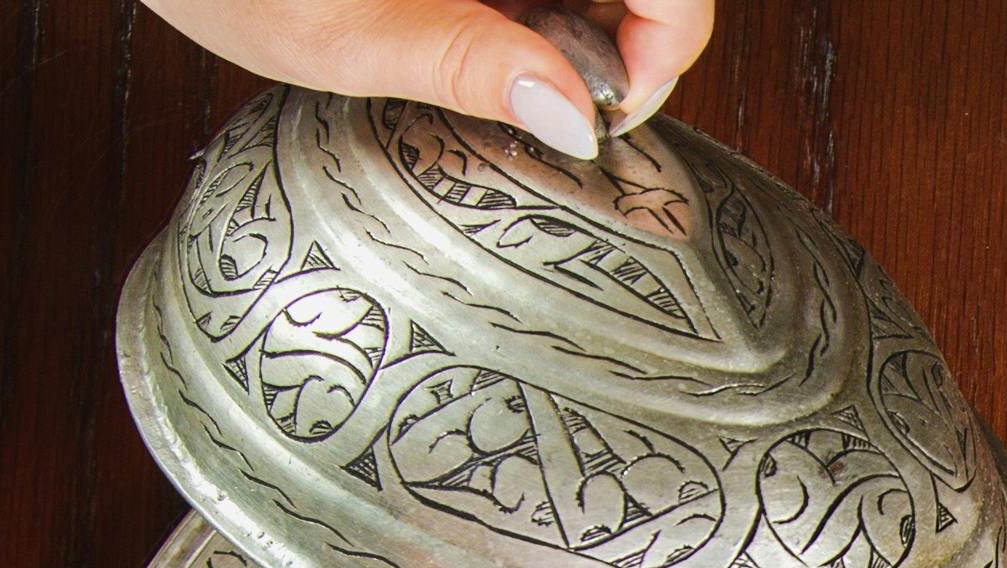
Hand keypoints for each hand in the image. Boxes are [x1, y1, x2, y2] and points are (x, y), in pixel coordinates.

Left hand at [141, 0, 710, 150]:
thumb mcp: (341, 33)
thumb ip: (468, 65)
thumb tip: (576, 117)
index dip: (665, 44)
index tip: (611, 104)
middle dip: (616, 44)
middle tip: (554, 104)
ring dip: (571, 28)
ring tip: (499, 60)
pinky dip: (531, 10)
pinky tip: (479, 28)